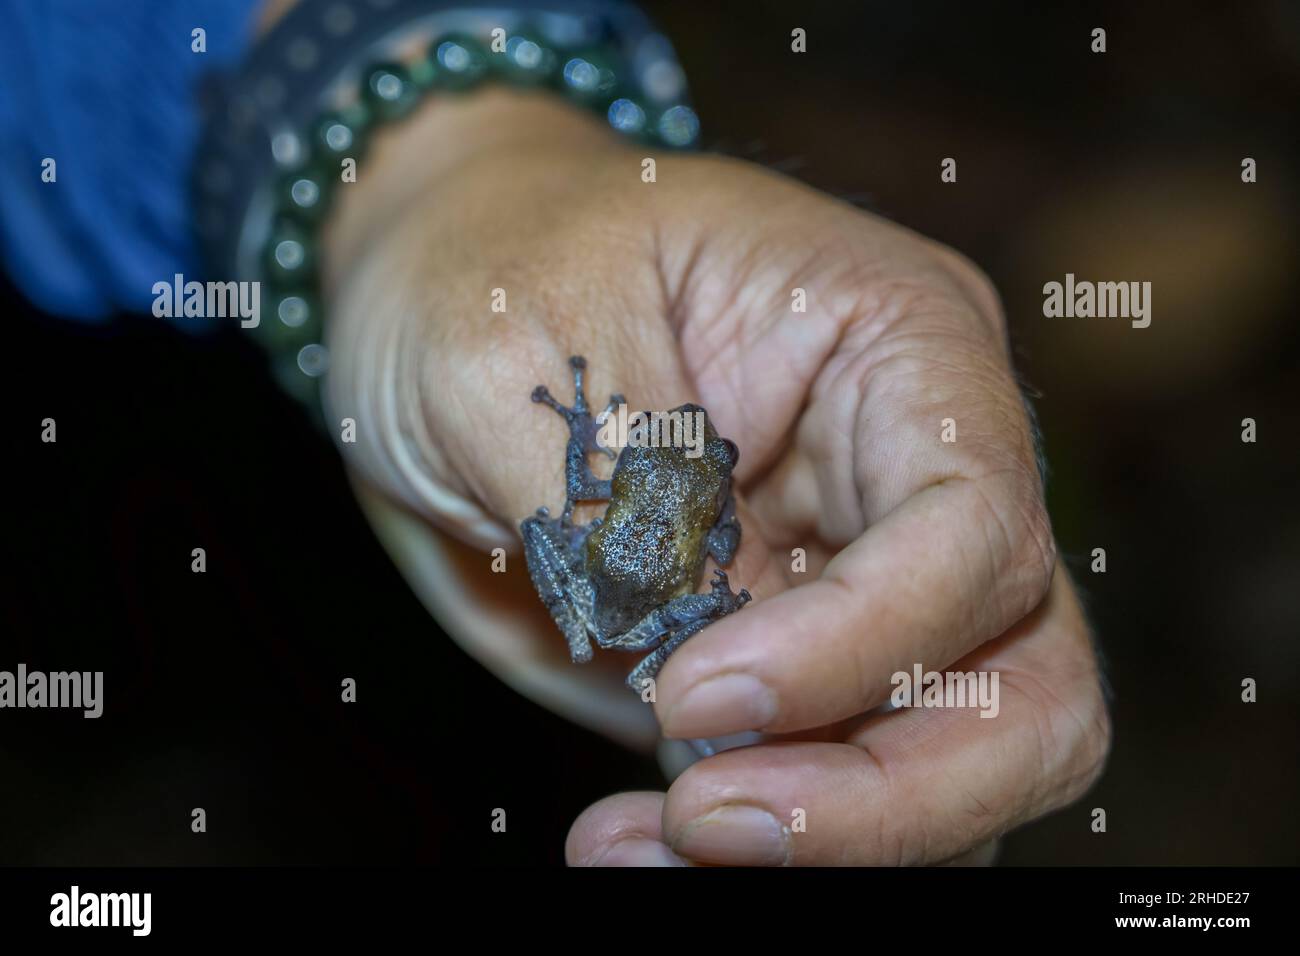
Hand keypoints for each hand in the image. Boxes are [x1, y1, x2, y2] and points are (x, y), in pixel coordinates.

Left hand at [320, 88, 1110, 864]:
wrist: (432, 306)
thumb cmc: (486, 268)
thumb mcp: (517, 349)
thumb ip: (622, 505)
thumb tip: (696, 667)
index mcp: (895, 345)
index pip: (971, 524)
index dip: (861, 640)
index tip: (691, 691)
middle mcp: (910, 474)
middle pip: (1022, 683)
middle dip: (891, 795)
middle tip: (708, 824)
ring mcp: (863, 582)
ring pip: (951, 769)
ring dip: (819, 842)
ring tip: (633, 846)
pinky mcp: (796, 669)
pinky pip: (838, 788)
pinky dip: (764, 844)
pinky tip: (633, 844)